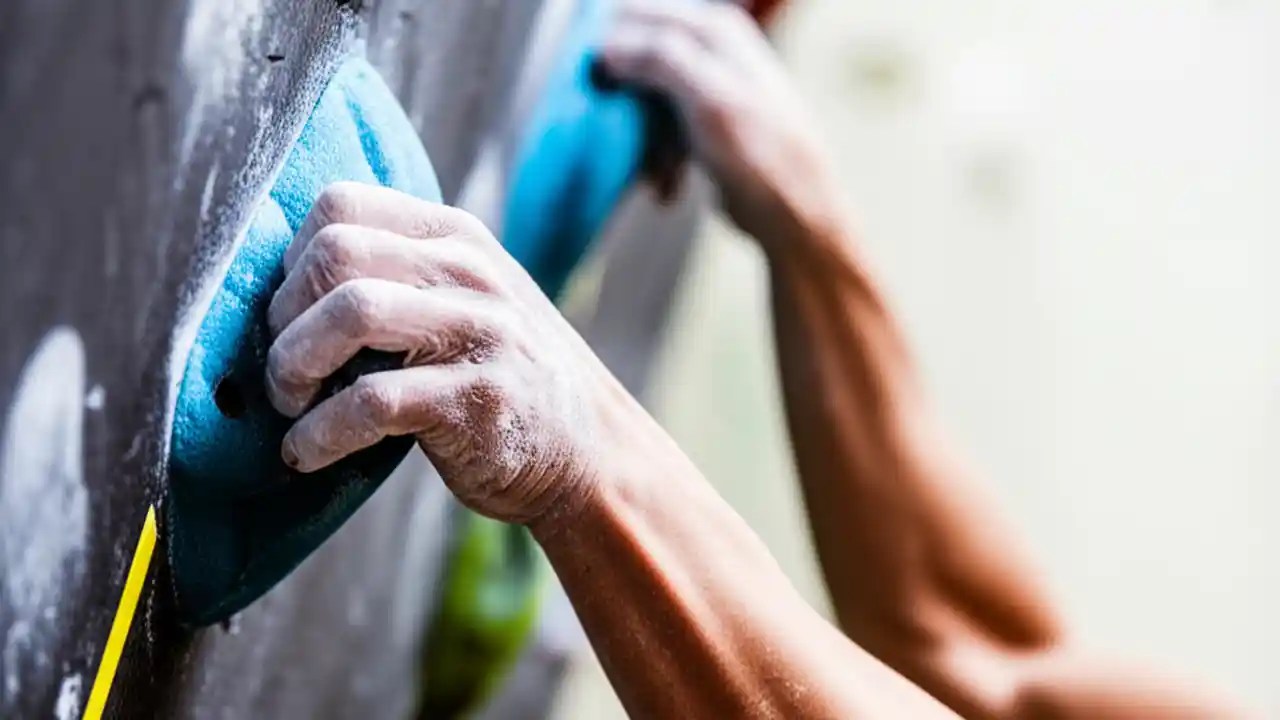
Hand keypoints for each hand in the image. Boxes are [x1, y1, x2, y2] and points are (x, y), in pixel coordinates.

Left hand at [264, 182, 636, 524]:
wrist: (587, 447)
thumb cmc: (500, 373)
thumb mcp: (465, 298)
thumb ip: (399, 273)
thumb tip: (281, 284)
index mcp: (456, 237)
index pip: (340, 204)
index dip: (291, 261)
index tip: (291, 315)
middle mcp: (470, 272)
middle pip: (335, 253)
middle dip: (282, 317)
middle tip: (284, 369)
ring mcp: (480, 333)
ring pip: (351, 314)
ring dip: (293, 367)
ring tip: (291, 405)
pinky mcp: (476, 401)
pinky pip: (370, 401)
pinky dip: (318, 433)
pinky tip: (306, 452)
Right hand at [602, 0, 842, 243]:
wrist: (795, 214)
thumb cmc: (758, 152)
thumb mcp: (708, 98)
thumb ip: (659, 59)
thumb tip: (604, 44)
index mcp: (715, 29)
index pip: (640, 13)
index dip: (609, 42)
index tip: (586, 79)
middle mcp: (712, 51)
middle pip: (640, 60)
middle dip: (626, 102)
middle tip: (614, 133)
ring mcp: (708, 90)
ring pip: (647, 103)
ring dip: (644, 142)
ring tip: (655, 174)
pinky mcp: (704, 128)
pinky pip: (662, 134)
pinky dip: (660, 161)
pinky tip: (666, 187)